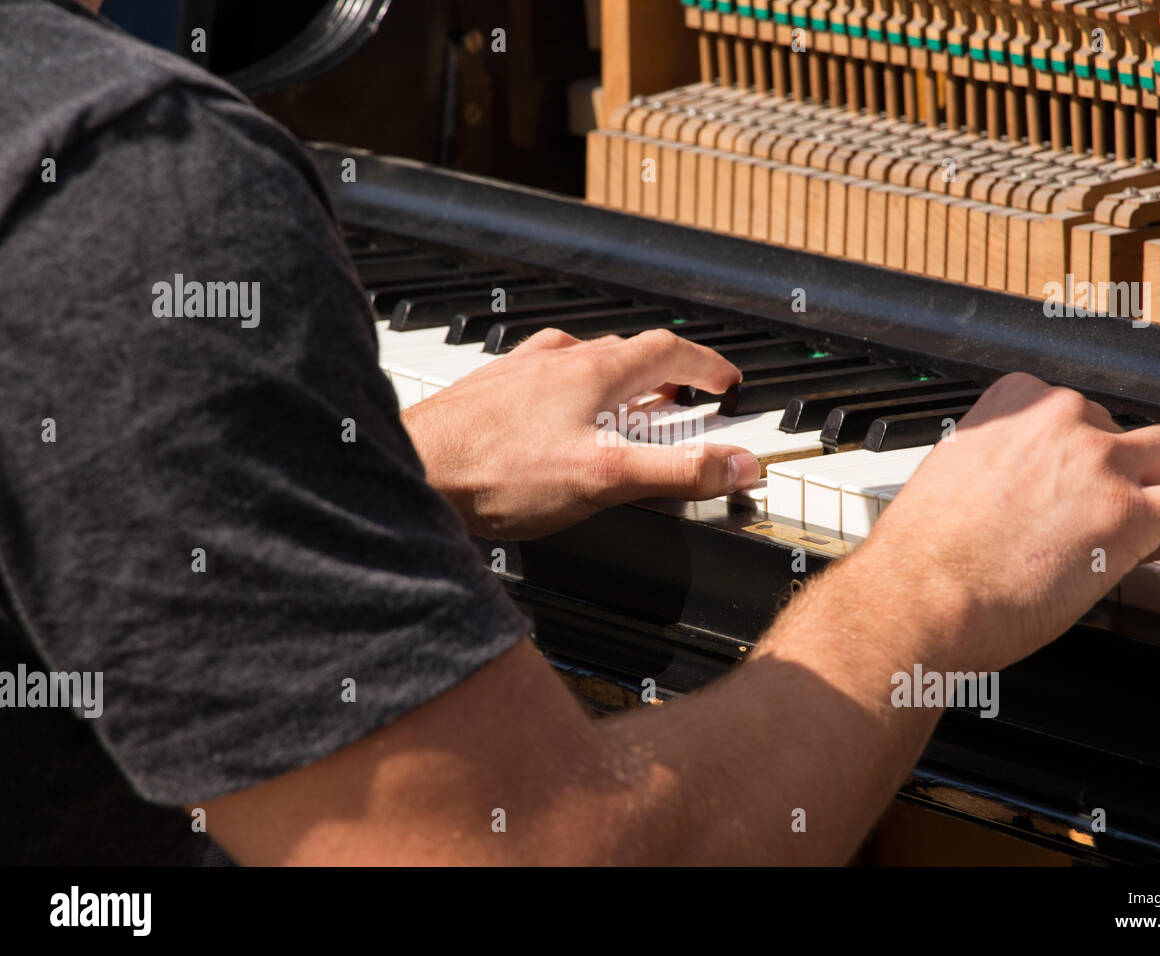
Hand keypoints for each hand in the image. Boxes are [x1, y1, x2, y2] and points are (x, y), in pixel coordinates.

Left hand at [400, 328, 760, 538]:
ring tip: (627, 411)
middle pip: (627, 353)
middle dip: (666, 375)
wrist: (411, 472)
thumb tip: (737, 464)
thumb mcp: (605, 477)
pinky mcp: (488, 394)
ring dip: (616, 382)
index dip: (707, 366)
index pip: (669, 351)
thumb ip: (676, 471)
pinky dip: (571, 395)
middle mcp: (555, 361)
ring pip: (582, 364)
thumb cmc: (495, 472)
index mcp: (593, 372)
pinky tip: (555, 423)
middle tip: (685, 401)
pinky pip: (544, 381)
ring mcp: (518, 374)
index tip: (727, 383)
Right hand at [842, 372, 1159, 671]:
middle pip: (1128, 428)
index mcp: (1013, 402)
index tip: (1064, 488)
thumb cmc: (922, 553)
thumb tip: (1027, 483)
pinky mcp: (1128, 513)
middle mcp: (1060, 419)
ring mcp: (1099, 461)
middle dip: (1121, 471)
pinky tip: (1151, 551)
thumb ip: (1002, 458)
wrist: (919, 594)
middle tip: (1095, 515)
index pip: (1077, 407)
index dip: (1078, 454)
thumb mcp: (952, 471)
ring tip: (1139, 528)